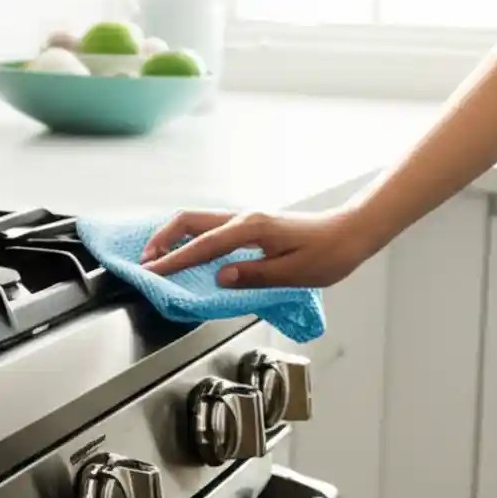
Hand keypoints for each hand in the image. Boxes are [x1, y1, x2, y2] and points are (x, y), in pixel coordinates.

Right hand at [139, 208, 374, 288]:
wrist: (350, 232)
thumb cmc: (328, 253)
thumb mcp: (294, 272)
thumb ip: (254, 275)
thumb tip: (220, 278)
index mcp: (251, 230)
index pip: (203, 246)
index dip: (175, 260)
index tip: (153, 272)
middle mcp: (243, 219)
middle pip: (189, 221)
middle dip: (162, 239)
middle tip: (145, 261)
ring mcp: (245, 220)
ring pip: (197, 221)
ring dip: (173, 237)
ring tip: (157, 258)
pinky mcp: (248, 226)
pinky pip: (209, 228)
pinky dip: (189, 238)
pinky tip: (185, 253)